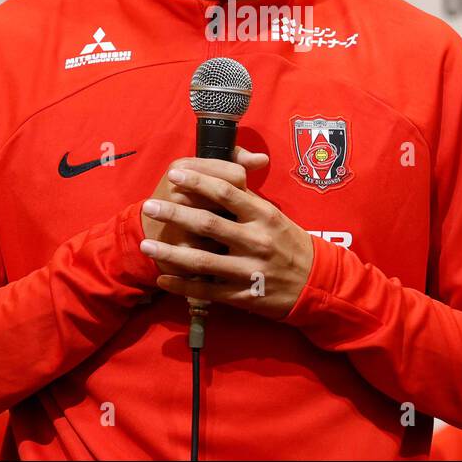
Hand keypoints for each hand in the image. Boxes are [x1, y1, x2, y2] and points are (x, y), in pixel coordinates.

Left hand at [138, 167, 313, 318]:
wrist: (316, 283)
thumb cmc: (289, 243)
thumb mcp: (274, 215)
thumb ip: (247, 196)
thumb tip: (227, 166)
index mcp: (263, 215)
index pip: (226, 192)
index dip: (198, 182)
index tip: (175, 174)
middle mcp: (255, 240)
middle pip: (208, 223)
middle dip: (174, 214)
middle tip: (149, 206)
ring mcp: (248, 269)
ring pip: (202, 261)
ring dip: (170, 253)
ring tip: (146, 246)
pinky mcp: (242, 295)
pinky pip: (206, 290)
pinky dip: (182, 285)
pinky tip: (162, 279)